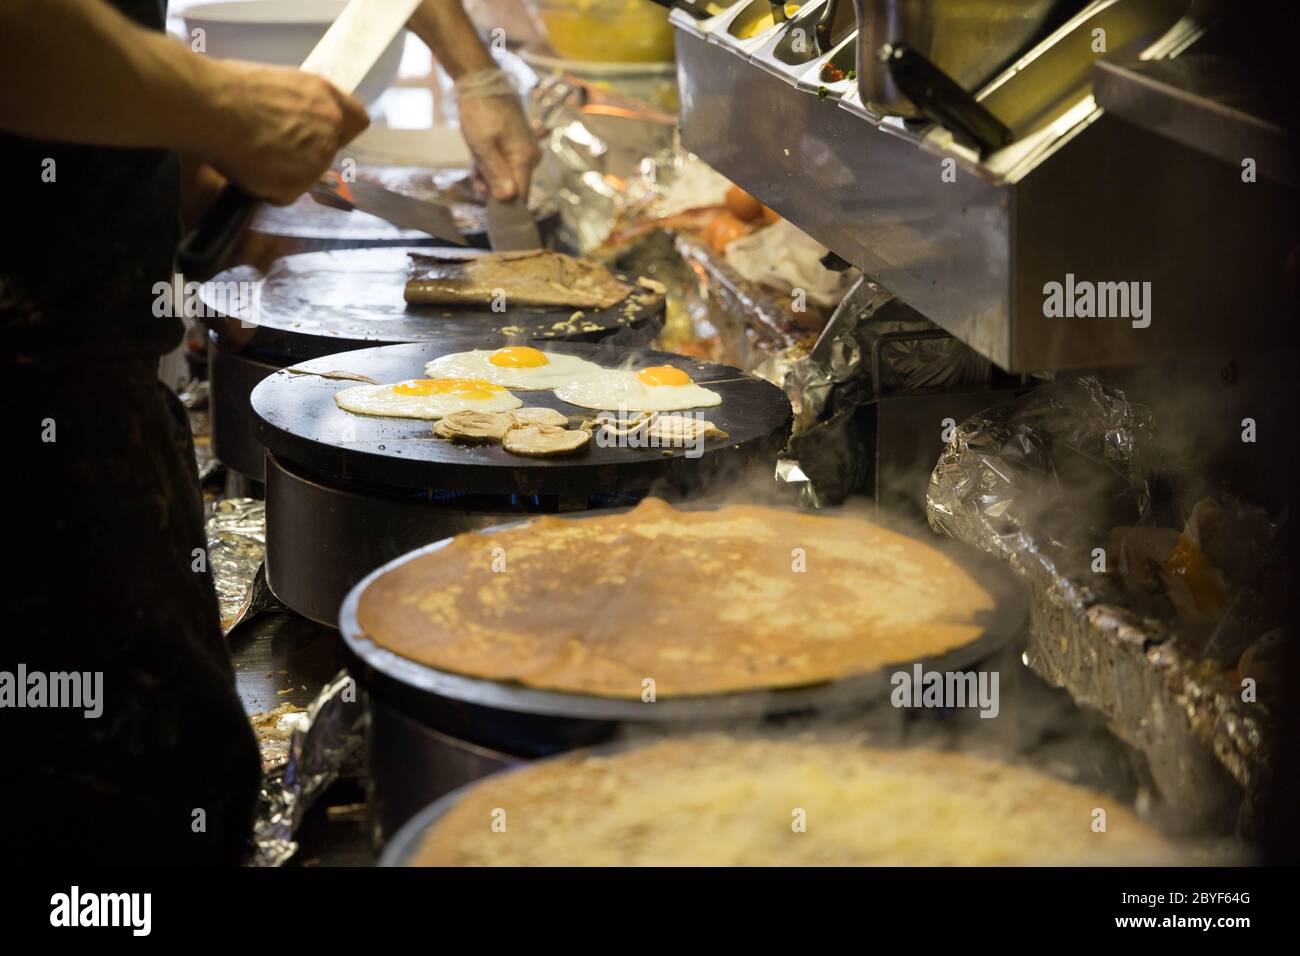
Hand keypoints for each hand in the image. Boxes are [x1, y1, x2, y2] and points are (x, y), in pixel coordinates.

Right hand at [199, 60, 369, 204]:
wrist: (210, 107)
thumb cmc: (231, 87)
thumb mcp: (280, 83)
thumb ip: (302, 104)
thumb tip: (300, 118)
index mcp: (327, 99)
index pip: (357, 121)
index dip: (339, 129)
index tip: (322, 133)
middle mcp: (330, 131)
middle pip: (327, 153)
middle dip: (303, 153)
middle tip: (269, 144)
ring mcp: (315, 162)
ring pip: (305, 175)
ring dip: (283, 171)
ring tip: (251, 152)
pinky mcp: (296, 187)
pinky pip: (283, 194)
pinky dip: (266, 188)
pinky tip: (247, 167)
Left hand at [458, 94, 540, 201]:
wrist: (482, 82)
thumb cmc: (481, 112)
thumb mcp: (483, 146)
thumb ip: (495, 174)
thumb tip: (508, 199)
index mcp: (526, 160)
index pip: (520, 196)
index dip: (503, 203)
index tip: (484, 198)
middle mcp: (531, 158)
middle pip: (512, 187)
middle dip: (492, 187)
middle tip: (476, 173)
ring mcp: (525, 151)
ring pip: (506, 176)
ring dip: (488, 175)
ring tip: (475, 162)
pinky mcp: (517, 145)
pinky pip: (505, 164)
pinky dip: (490, 165)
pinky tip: (479, 158)